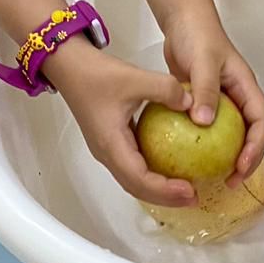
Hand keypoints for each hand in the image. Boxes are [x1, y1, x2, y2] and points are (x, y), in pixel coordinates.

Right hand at [46, 42, 197, 207]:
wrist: (70, 66)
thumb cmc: (94, 74)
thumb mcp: (136, 77)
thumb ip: (166, 89)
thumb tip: (192, 104)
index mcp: (110, 144)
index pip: (138, 179)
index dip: (164, 190)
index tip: (188, 190)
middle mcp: (107, 152)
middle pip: (136, 186)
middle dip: (164, 197)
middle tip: (192, 197)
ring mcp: (108, 148)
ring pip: (134, 178)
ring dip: (158, 187)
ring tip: (184, 186)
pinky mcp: (112, 140)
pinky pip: (134, 163)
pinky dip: (152, 170)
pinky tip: (171, 161)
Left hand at [161, 10, 263, 185]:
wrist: (182, 21)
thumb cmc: (197, 35)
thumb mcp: (202, 61)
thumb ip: (205, 90)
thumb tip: (204, 123)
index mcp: (246, 86)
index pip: (261, 121)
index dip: (256, 147)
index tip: (241, 166)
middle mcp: (238, 96)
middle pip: (251, 132)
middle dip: (246, 159)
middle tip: (230, 181)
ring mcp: (223, 100)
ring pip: (231, 133)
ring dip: (227, 155)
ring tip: (213, 176)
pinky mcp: (204, 101)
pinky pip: (209, 128)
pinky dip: (204, 144)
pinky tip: (188, 157)